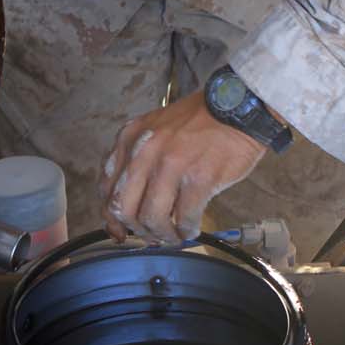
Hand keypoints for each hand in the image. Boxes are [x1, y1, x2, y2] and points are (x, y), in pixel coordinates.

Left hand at [99, 90, 266, 243]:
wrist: (237, 108)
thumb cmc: (199, 120)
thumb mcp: (155, 127)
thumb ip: (136, 157)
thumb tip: (129, 202)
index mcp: (129, 139)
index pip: (106, 189)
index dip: (112, 218)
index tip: (122, 231)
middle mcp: (144, 153)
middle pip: (124, 209)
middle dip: (138, 229)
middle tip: (152, 236)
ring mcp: (171, 166)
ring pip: (152, 218)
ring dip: (163, 235)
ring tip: (174, 236)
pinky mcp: (198, 179)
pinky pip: (185, 217)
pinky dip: (186, 230)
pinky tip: (191, 229)